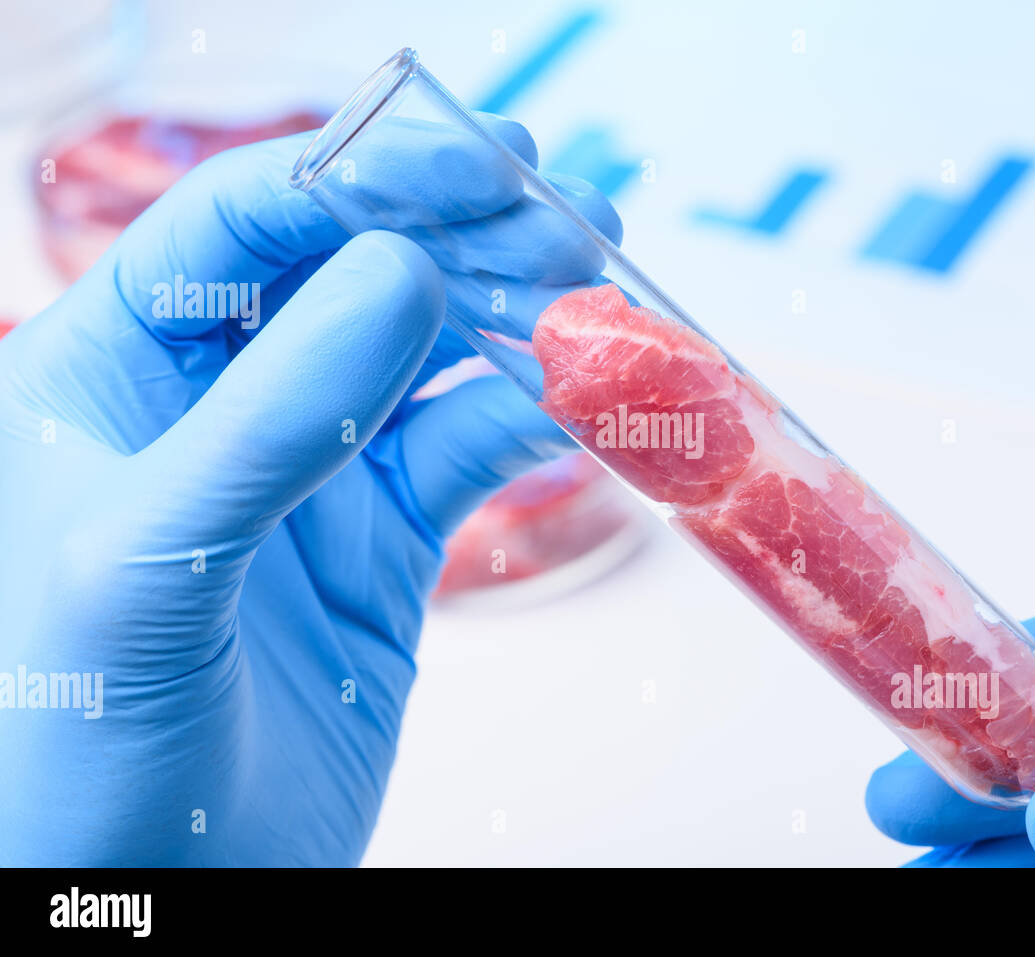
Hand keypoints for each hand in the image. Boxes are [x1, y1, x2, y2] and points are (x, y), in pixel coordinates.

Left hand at [0, 121, 617, 864]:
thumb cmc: (70, 744)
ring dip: (512, 316)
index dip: (356, 174)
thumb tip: (401, 273)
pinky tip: (585, 400)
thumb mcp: (148, 559)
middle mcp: (217, 404)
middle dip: (458, 232)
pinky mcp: (382, 542)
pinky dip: (533, 418)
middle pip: (350, 272)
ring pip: (425, 356)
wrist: (157, 896)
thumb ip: (276, 415)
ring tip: (599, 286)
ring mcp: (309, 471)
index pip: (237, 224)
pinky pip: (467, 450)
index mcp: (113, 371)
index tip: (471, 158)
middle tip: (566, 212)